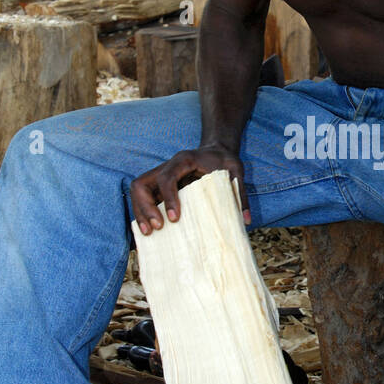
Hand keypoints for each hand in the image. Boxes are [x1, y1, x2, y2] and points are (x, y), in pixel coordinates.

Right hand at [130, 145, 249, 233]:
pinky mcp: (159, 187)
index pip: (166, 177)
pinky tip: (149, 231)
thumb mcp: (236, 171)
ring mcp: (160, 177)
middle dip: (145, 207)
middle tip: (158, 228)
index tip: (175, 218)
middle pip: (141, 184)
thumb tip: (245, 221)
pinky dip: (143, 214)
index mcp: (183, 160)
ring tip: (149, 233)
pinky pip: (143, 199)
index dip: (168, 197)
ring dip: (140, 212)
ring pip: (138, 192)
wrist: (216, 150)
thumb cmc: (224, 160)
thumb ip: (240, 193)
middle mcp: (166, 167)